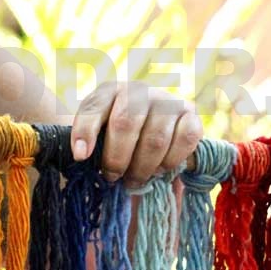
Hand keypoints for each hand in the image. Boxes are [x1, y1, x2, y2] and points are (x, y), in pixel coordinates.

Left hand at [69, 81, 202, 186]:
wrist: (152, 128)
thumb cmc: (117, 137)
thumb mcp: (96, 134)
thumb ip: (86, 140)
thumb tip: (81, 154)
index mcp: (109, 91)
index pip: (94, 107)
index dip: (85, 131)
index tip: (80, 156)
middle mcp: (139, 90)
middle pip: (125, 123)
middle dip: (117, 159)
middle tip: (113, 178)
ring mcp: (166, 99)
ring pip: (156, 138)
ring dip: (143, 166)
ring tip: (135, 179)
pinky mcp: (190, 113)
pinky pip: (186, 138)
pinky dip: (172, 160)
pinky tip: (161, 170)